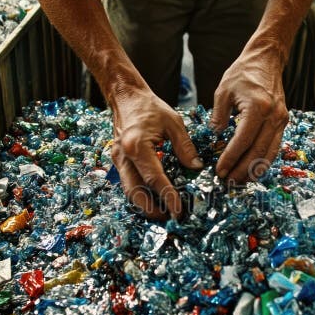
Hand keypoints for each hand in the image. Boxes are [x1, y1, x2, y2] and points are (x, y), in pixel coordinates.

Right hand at [111, 88, 202, 219]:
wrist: (126, 96)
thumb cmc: (150, 107)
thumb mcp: (174, 123)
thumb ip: (185, 147)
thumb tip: (196, 168)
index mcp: (137, 146)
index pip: (154, 178)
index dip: (168, 196)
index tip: (179, 210)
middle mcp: (123, 156)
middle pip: (135, 192)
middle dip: (151, 209)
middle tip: (170, 217)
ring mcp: (117, 159)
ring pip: (128, 191)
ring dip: (144, 204)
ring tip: (163, 211)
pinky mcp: (118, 161)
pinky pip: (128, 182)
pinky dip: (140, 194)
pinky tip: (153, 198)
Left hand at [211, 45, 288, 184]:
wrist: (267, 59)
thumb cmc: (243, 73)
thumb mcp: (223, 91)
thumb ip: (218, 116)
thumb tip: (215, 137)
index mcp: (257, 108)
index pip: (243, 141)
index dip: (230, 159)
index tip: (219, 170)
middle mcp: (273, 116)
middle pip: (258, 152)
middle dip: (242, 170)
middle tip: (227, 181)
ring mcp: (281, 120)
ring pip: (269, 153)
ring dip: (254, 170)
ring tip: (239, 180)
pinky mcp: (283, 122)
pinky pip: (274, 147)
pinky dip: (263, 160)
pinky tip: (252, 169)